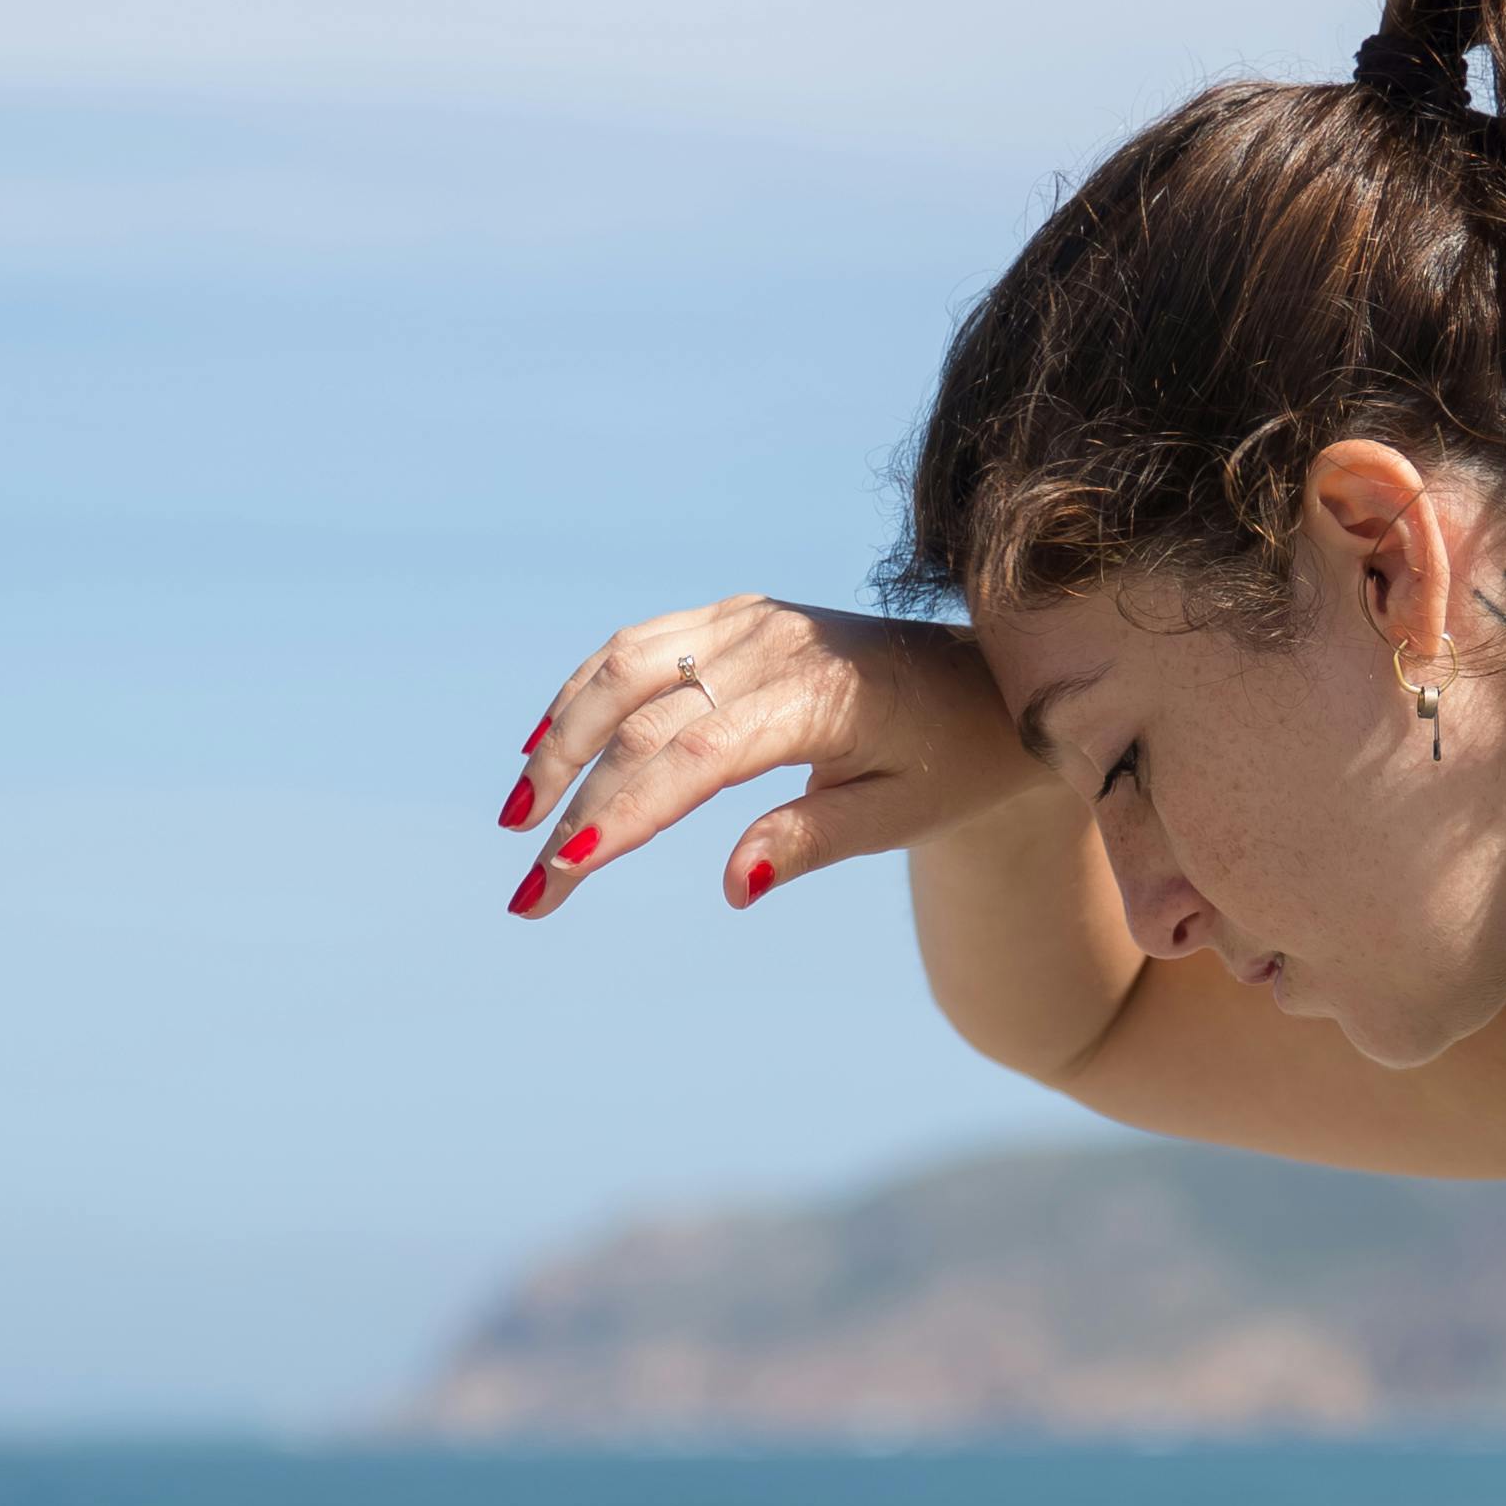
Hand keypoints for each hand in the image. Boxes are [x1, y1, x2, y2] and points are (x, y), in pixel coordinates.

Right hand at [493, 598, 1037, 918]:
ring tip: (518, 815)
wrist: (987, 682)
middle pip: (644, 720)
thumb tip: (735, 886)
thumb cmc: (951, 762)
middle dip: (575, 804)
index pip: (698, 755)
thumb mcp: (899, 815)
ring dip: (560, 740)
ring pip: (623, 670)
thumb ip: (814, 841)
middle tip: (533, 888)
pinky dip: (583, 695)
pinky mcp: (731, 618)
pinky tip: (544, 746)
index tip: (572, 866)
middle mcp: (771, 644)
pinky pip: (637, 648)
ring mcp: (746, 622)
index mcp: (818, 695)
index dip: (630, 811)